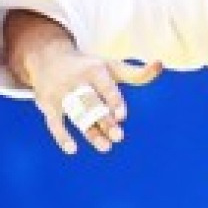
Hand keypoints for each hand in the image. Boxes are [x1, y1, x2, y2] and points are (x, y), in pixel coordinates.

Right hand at [4, 10, 160, 154]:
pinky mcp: (47, 104)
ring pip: (76, 115)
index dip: (113, 100)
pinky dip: (61, 136)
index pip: (105, 86)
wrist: (47, 57)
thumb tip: (160, 65)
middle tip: (118, 137)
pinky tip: (72, 150)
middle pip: (91, 103)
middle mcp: (76, 81)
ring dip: (90, 132)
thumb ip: (136, 73)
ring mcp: (61, 93)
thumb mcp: (111, 66)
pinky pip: (53, 122)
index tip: (121, 116)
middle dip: (103, 119)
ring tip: (105, 147)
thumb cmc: (88, 67)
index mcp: (94, 70)